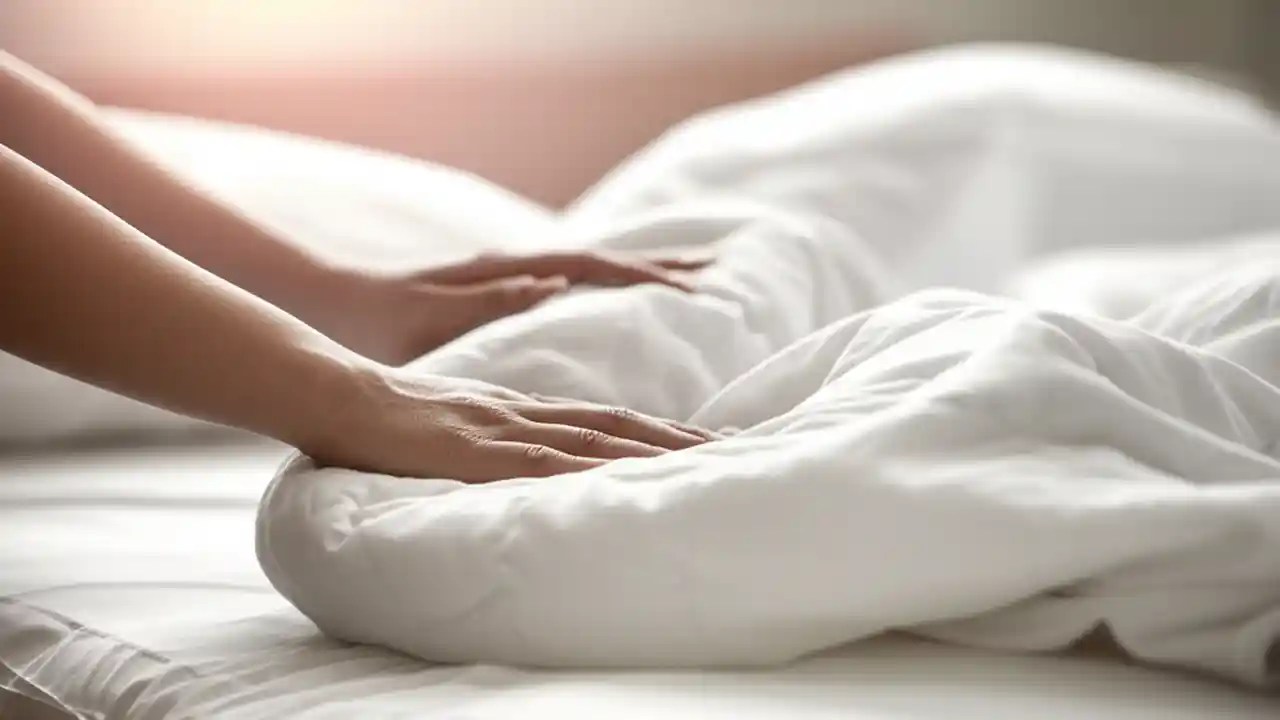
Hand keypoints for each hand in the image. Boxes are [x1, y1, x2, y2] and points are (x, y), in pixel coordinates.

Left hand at [305, 250, 709, 364]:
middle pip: (602, 262)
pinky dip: (609, 291)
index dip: (642, 274)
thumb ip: (492, 298)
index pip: (589, 266)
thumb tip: (554, 280)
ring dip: (640, 275)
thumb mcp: (429, 315)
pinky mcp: (506, 295)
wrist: (337, 306)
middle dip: (658, 266)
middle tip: (716, 271)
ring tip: (689, 280)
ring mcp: (513, 281)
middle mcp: (517, 270)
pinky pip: (572, 291)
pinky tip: (621, 304)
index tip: (691, 283)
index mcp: (508, 272)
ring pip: (591, 274)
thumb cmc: (378, 318)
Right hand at [307, 369, 717, 481]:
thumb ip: (497, 441)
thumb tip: (533, 465)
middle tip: (741, 450)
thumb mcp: (456, 427)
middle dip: (681, 439)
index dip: (663, 431)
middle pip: (619, 425)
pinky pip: (538, 462)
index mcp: (522, 411)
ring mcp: (501, 429)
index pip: (608, 420)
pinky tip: (621, 481)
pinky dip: (587, 472)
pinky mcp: (472, 449)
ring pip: (593, 440)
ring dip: (653, 453)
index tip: (711, 443)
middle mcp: (525, 414)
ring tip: (708, 465)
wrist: (335, 393)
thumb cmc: (387, 418)